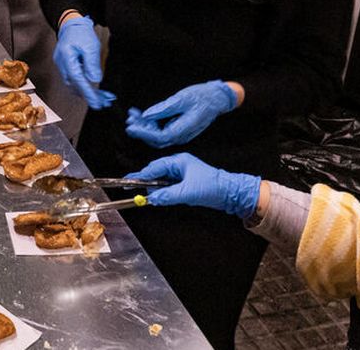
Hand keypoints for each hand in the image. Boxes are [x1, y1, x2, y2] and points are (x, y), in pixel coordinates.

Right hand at [53, 16, 115, 109]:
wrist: (70, 24)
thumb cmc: (80, 32)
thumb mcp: (91, 46)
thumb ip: (92, 63)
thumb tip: (94, 79)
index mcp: (66, 57)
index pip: (78, 80)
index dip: (87, 93)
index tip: (96, 102)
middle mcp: (61, 64)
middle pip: (73, 85)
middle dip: (87, 96)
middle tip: (101, 103)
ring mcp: (61, 66)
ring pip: (72, 84)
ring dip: (85, 92)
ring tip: (99, 98)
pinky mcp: (64, 66)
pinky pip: (72, 79)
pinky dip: (81, 86)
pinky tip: (91, 89)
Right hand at [124, 153, 260, 218]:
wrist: (232, 193)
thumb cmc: (214, 187)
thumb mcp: (188, 192)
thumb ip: (167, 195)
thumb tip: (151, 199)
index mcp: (179, 161)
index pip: (154, 168)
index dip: (141, 175)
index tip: (128, 181)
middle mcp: (179, 165)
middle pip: (156, 172)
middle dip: (145, 181)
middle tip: (131, 188)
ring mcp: (183, 174)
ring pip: (162, 180)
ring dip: (154, 188)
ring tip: (145, 194)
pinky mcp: (186, 183)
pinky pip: (169, 186)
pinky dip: (162, 191)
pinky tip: (158, 196)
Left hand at [125, 80, 237, 147]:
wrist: (217, 97)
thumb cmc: (202, 96)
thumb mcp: (181, 99)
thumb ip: (163, 109)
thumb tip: (146, 115)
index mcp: (183, 130)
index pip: (159, 137)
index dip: (143, 133)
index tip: (130, 127)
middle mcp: (181, 135)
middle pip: (156, 139)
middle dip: (141, 130)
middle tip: (129, 120)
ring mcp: (180, 133)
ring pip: (158, 135)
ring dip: (144, 126)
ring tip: (133, 116)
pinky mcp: (178, 128)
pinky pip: (162, 130)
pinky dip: (152, 124)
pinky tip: (143, 115)